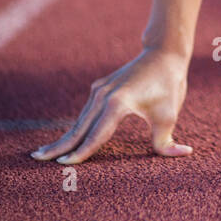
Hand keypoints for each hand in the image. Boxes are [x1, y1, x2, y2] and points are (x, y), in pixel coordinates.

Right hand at [29, 48, 192, 164]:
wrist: (164, 54)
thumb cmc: (169, 85)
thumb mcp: (169, 115)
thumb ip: (166, 141)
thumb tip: (183, 154)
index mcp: (118, 104)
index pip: (95, 135)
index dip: (80, 153)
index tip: (63, 166)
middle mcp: (103, 96)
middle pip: (78, 127)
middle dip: (58, 145)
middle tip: (36, 159)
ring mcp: (100, 90)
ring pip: (79, 120)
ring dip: (63, 138)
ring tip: (44, 153)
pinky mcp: (101, 87)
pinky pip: (86, 112)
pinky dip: (76, 127)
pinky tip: (67, 139)